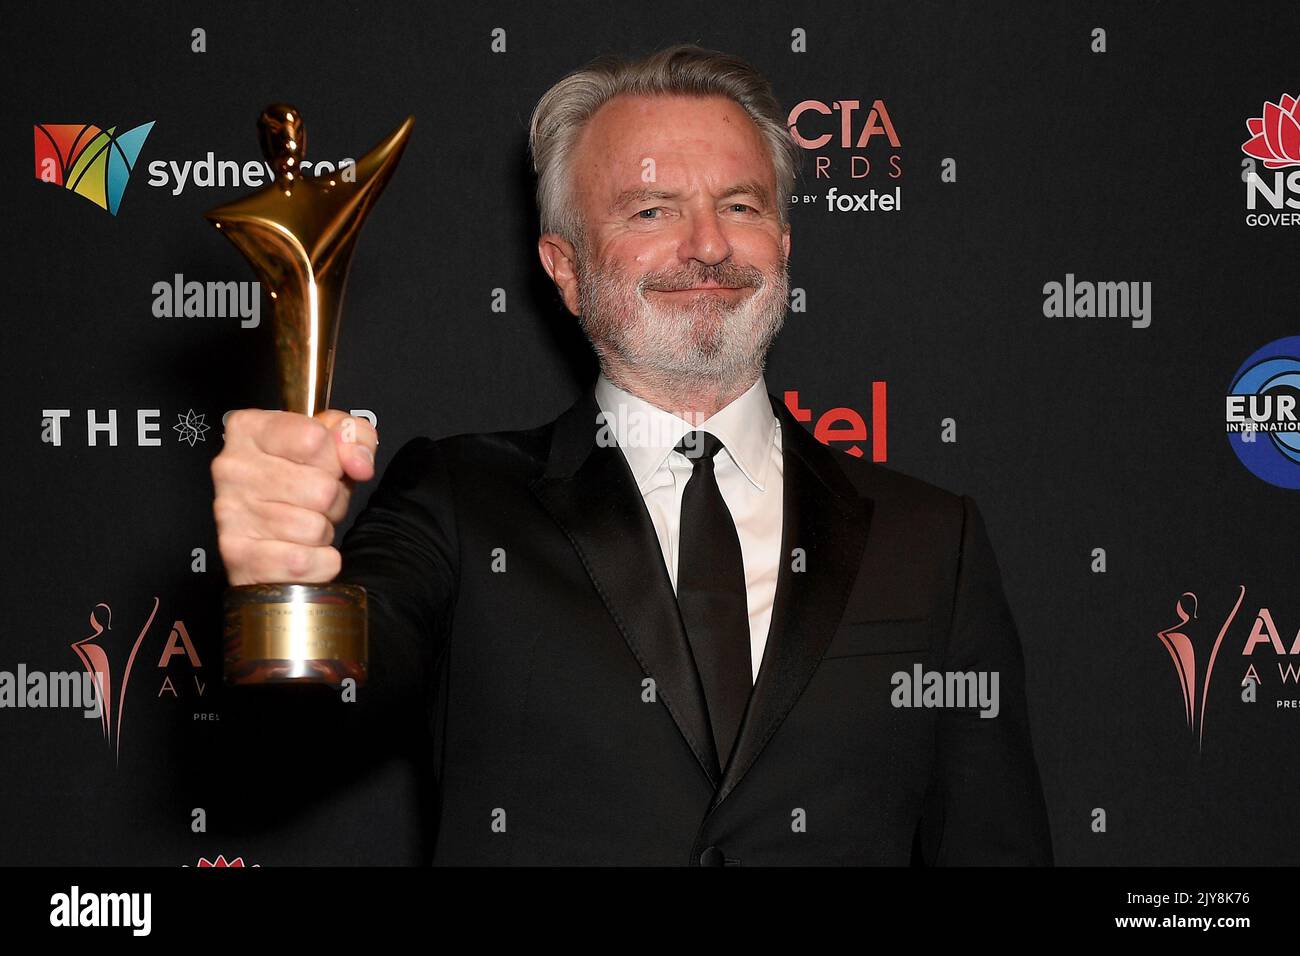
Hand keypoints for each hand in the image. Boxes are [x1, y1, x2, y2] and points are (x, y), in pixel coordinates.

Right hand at [211, 408, 378, 585]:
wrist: (270, 536)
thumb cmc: (301, 482)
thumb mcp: (333, 443)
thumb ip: (354, 435)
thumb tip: (359, 464)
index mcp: (250, 429)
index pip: (315, 438)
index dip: (335, 458)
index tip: (325, 465)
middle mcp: (232, 467)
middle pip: (321, 488)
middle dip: (333, 500)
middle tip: (316, 502)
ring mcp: (231, 512)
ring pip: (314, 528)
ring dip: (323, 531)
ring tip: (304, 523)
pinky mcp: (238, 556)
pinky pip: (304, 563)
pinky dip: (317, 563)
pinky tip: (301, 550)